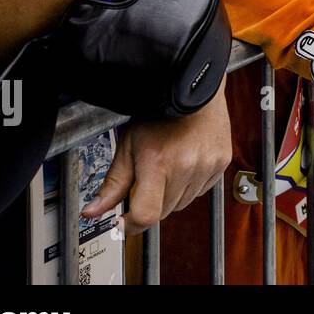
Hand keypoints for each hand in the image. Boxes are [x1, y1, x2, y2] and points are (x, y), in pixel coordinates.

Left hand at [82, 82, 231, 234]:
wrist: (193, 90)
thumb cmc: (160, 114)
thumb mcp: (128, 146)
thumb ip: (112, 184)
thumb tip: (93, 212)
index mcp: (158, 163)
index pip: (146, 215)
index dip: (132, 224)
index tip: (125, 221)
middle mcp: (186, 166)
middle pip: (164, 211)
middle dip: (150, 203)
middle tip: (146, 180)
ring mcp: (207, 165)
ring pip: (183, 203)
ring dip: (171, 195)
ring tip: (168, 167)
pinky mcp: (221, 163)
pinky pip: (201, 190)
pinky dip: (191, 184)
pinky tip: (186, 163)